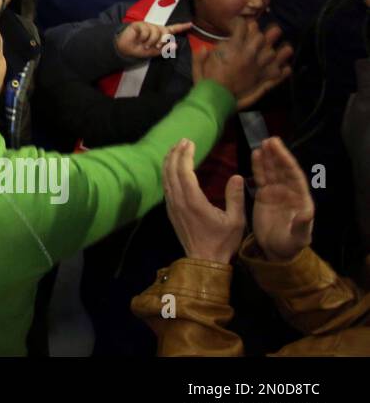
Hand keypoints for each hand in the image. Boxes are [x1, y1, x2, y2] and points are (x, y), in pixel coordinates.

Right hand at [115, 21, 192, 60]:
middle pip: (166, 31)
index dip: (181, 27)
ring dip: (151, 41)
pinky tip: (138, 39)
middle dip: (162, 40)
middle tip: (155, 46)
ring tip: (144, 44)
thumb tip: (176, 46)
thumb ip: (165, 49)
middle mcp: (155, 28)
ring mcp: (147, 25)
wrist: (125, 49)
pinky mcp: (139, 24)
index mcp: (160, 34)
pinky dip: (143, 38)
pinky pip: (146, 31)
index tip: (191, 24)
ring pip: (156, 32)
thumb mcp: (154, 52)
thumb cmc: (140, 50)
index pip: (172, 29)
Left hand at [162, 139, 245, 264]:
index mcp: (193, 201)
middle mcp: (178, 201)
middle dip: (175, 153)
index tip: (190, 142)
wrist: (204, 262)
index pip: (184, 171)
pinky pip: (166, 187)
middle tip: (183, 140)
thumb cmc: (222, 242)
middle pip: (171, 171)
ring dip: (169, 162)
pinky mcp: (171, 212)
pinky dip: (167, 174)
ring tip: (175, 149)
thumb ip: (236, 197)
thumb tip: (237, 176)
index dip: (185, 154)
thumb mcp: (236, 220)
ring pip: (165, 179)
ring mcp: (172, 207)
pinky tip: (172, 169)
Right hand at [192, 19, 292, 106]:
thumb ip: (200, 56)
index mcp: (233, 48)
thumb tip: (203, 48)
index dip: (241, 23)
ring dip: (279, 49)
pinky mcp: (265, 81)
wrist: (217, 101)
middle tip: (261, 33)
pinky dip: (284, 70)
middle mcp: (249, 55)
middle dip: (261, 32)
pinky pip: (280, 73)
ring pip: (276, 52)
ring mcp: (260, 68)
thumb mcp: (198, 67)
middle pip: (262, 36)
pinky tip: (284, 68)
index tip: (238, 25)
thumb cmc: (207, 83)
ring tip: (283, 47)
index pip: (242, 27)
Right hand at [250, 137, 314, 263]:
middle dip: (277, 155)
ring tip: (261, 143)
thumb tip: (308, 212)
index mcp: (300, 199)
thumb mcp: (298, 238)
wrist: (275, 251)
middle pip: (282, 169)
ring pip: (272, 171)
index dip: (286, 161)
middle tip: (269, 140)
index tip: (278, 148)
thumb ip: (302, 226)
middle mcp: (289, 192)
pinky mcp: (263, 195)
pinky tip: (255, 155)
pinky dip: (258, 166)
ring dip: (267, 157)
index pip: (293, 175)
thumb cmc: (290, 246)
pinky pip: (261, 177)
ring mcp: (276, 193)